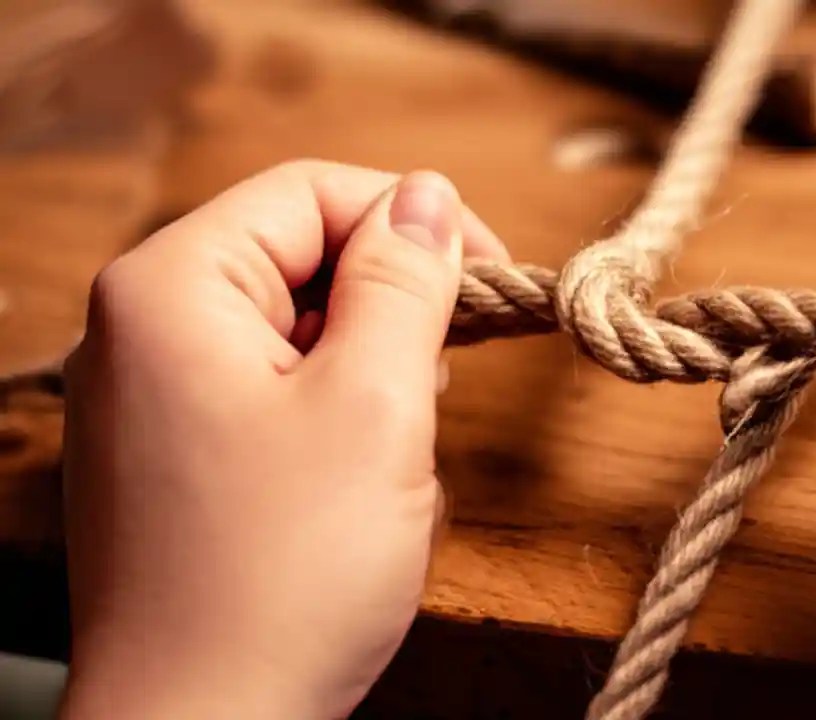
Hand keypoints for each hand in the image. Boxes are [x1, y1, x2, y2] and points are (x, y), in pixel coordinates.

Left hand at [58, 161, 507, 718]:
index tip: (492, 281)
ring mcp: (153, 398)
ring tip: (388, 472)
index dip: (416, 223)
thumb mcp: (376, 406)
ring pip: (301, 337)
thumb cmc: (280, 579)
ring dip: (373, 388)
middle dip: (392, 320)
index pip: (313, 192)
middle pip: (303, 261)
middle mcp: (142, 329)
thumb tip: (429, 196)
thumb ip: (404, 282)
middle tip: (436, 393)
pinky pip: (278, 401)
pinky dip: (338, 434)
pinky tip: (356, 506)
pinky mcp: (177, 456)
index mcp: (171, 288)